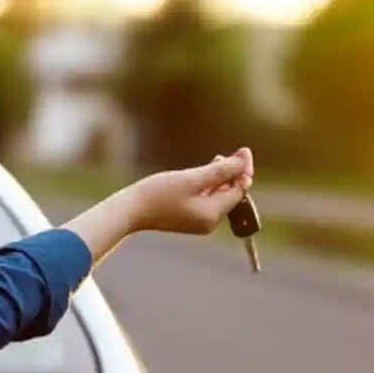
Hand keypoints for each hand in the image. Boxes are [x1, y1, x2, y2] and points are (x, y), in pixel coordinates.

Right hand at [129, 147, 254, 233]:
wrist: (130, 211)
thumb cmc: (159, 193)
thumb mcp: (192, 178)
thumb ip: (220, 171)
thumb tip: (242, 161)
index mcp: (213, 214)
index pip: (239, 190)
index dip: (244, 170)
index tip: (243, 150)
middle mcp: (209, 222)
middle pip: (231, 195)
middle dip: (233, 174)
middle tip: (233, 152)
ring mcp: (199, 222)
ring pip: (219, 197)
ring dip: (221, 178)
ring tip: (217, 159)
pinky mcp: (188, 218)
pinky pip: (207, 201)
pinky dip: (210, 186)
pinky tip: (204, 173)